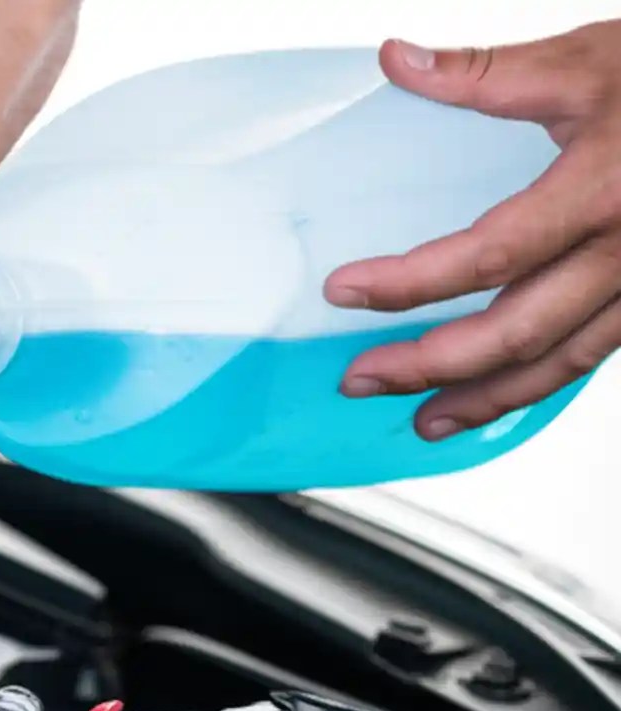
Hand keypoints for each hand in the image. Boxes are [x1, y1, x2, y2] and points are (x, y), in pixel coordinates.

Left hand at [325, 21, 620, 440]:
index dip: (410, 282)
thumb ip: (486, 72)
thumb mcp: (587, 61)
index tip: (345, 291)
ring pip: (557, 364)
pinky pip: (589, 357)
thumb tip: (396, 59)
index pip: (489, 255)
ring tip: (419, 420)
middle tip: (359, 377)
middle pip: (516, 332)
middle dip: (430, 364)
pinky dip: (535, 387)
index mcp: (601, 194)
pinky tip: (492, 398)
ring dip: (482, 399)